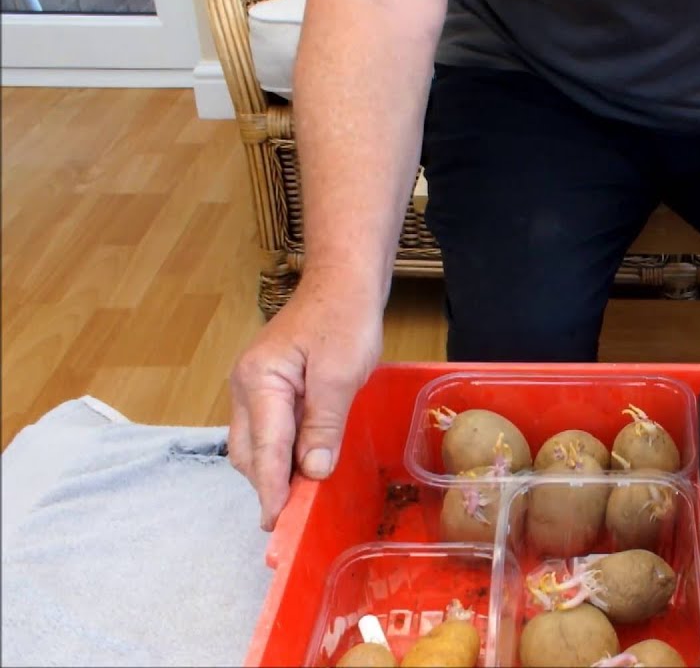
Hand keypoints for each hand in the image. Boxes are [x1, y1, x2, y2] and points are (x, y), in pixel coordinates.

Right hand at [229, 276, 383, 529]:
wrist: (343, 283)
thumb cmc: (344, 319)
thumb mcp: (340, 374)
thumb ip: (323, 425)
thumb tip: (311, 471)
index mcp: (259, 381)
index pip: (263, 449)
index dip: (271, 489)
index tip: (276, 524)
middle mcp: (246, 386)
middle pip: (248, 452)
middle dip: (267, 485)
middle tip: (292, 519)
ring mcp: (255, 387)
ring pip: (255, 443)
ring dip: (274, 470)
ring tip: (298, 499)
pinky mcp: (271, 388)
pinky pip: (269, 430)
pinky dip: (281, 452)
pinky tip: (302, 465)